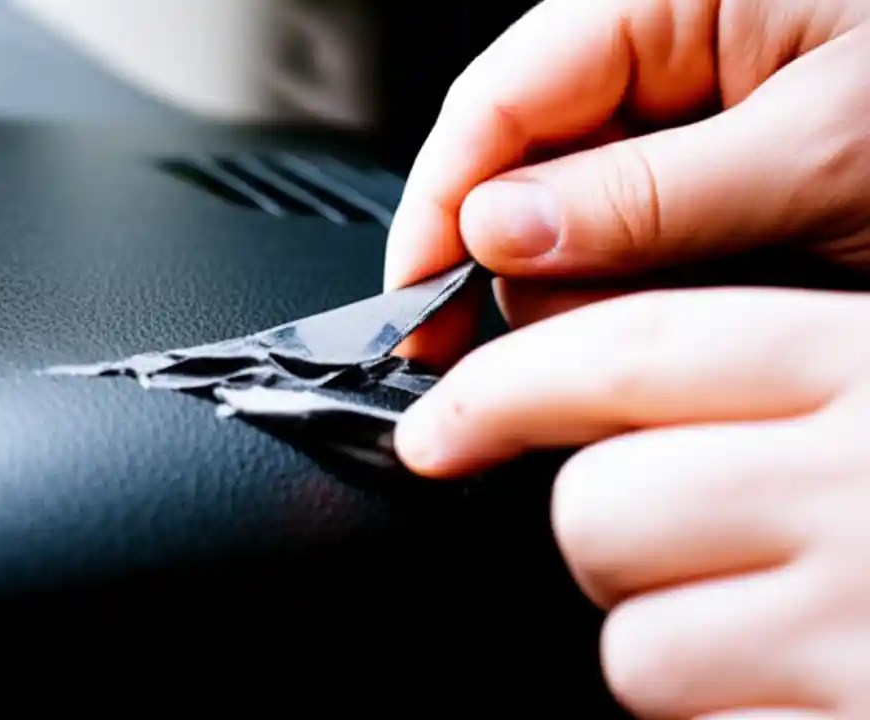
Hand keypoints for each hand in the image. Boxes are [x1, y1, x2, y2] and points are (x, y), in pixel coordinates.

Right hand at [385, 0, 869, 353]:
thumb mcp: (820, 153)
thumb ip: (646, 197)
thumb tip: (496, 231)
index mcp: (670, 0)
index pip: (499, 101)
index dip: (440, 202)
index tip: (413, 297)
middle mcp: (668, 53)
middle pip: (525, 164)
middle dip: (518, 258)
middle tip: (539, 337)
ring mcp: (693, 117)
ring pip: (576, 213)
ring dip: (588, 283)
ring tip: (658, 318)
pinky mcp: (722, 173)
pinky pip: (638, 237)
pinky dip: (641, 289)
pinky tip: (681, 308)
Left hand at [396, 287, 869, 718]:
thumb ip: (758, 382)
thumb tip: (557, 379)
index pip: (632, 349)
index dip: (500, 388)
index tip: (435, 430)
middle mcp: (867, 484)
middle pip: (599, 503)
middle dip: (600, 542)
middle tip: (688, 559)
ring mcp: (859, 621)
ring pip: (632, 643)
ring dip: (664, 646)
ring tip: (767, 636)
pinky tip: (791, 696)